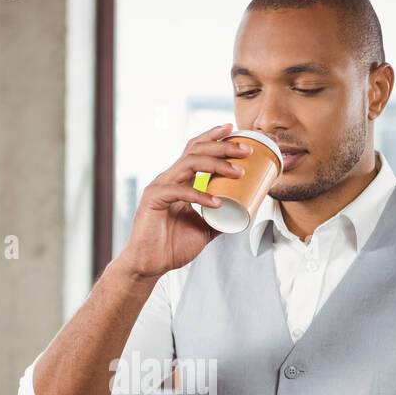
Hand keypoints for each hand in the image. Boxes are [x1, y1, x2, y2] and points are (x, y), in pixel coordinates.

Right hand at [119, 122, 252, 278]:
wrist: (150, 265)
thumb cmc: (172, 247)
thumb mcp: (205, 229)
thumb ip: (221, 218)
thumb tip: (245, 212)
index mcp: (179, 180)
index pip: (195, 149)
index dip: (213, 137)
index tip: (233, 129)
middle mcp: (168, 178)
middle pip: (196, 150)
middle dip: (222, 146)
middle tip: (245, 150)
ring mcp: (160, 187)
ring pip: (189, 164)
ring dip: (217, 164)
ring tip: (238, 172)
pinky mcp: (153, 200)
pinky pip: (180, 192)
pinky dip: (200, 196)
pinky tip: (217, 202)